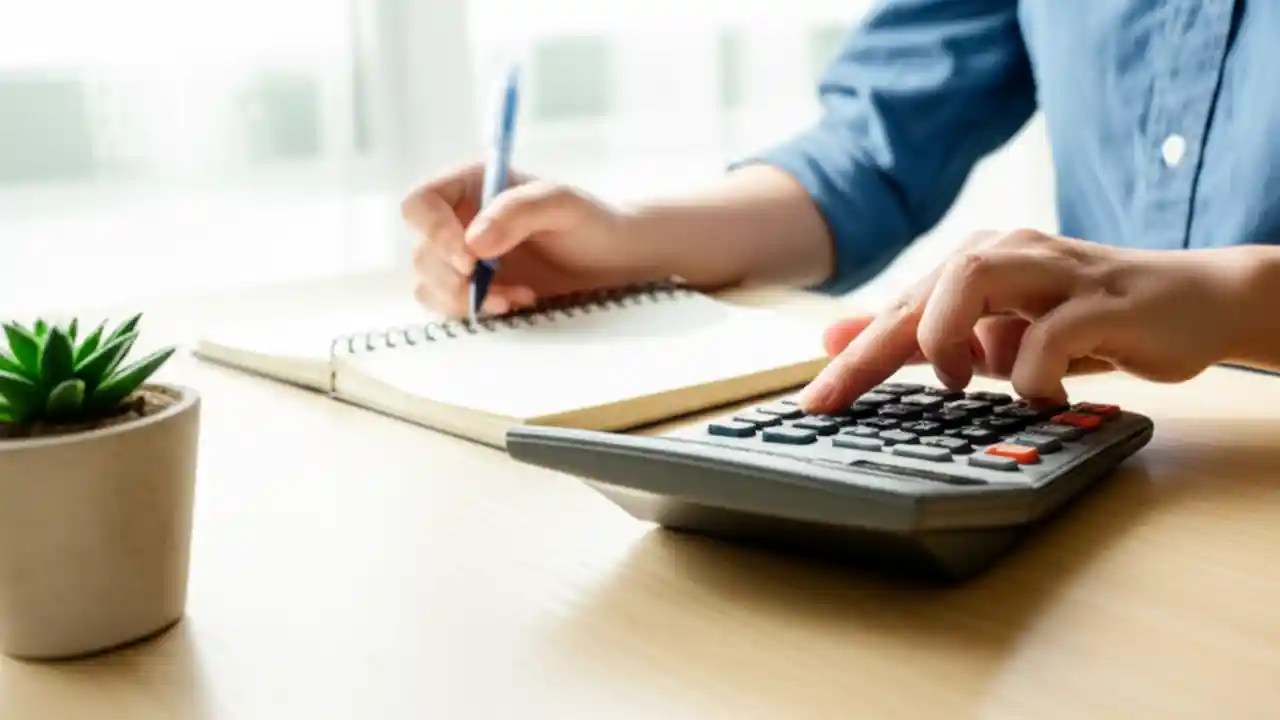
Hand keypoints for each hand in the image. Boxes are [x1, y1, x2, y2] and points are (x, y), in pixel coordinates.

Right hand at [401, 163, 655, 317]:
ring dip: (465, 298)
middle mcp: (458, 219)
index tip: (469, 260)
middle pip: (421, 251)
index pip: (421, 204)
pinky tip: (515, 302)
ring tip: (515, 296)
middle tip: (496, 285)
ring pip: (428, 284)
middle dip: (454, 276)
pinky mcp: (473, 289)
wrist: (613, 262)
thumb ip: (517, 212)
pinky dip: (476, 310)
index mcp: (470, 184)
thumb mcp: (562, 205)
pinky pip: (448, 306)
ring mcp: (463, 257)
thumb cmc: (592, 223)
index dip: (433, 232)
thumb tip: (473, 243)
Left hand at [798, 229, 1242, 412]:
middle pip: (922, 292)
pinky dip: (1030, 373)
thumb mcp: (994, 332)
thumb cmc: (1088, 320)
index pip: (901, 307)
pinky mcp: (1103, 300)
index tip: (814, 400)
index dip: (853, 353)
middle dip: (870, 350)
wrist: (1196, 303)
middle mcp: (1009, 253)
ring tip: (956, 380)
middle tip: (836, 397)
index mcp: (979, 262)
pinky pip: (1047, 333)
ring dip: (948, 337)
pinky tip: (1038, 395)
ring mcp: (1056, 272)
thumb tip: (842, 341)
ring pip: (972, 280)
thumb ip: (924, 335)